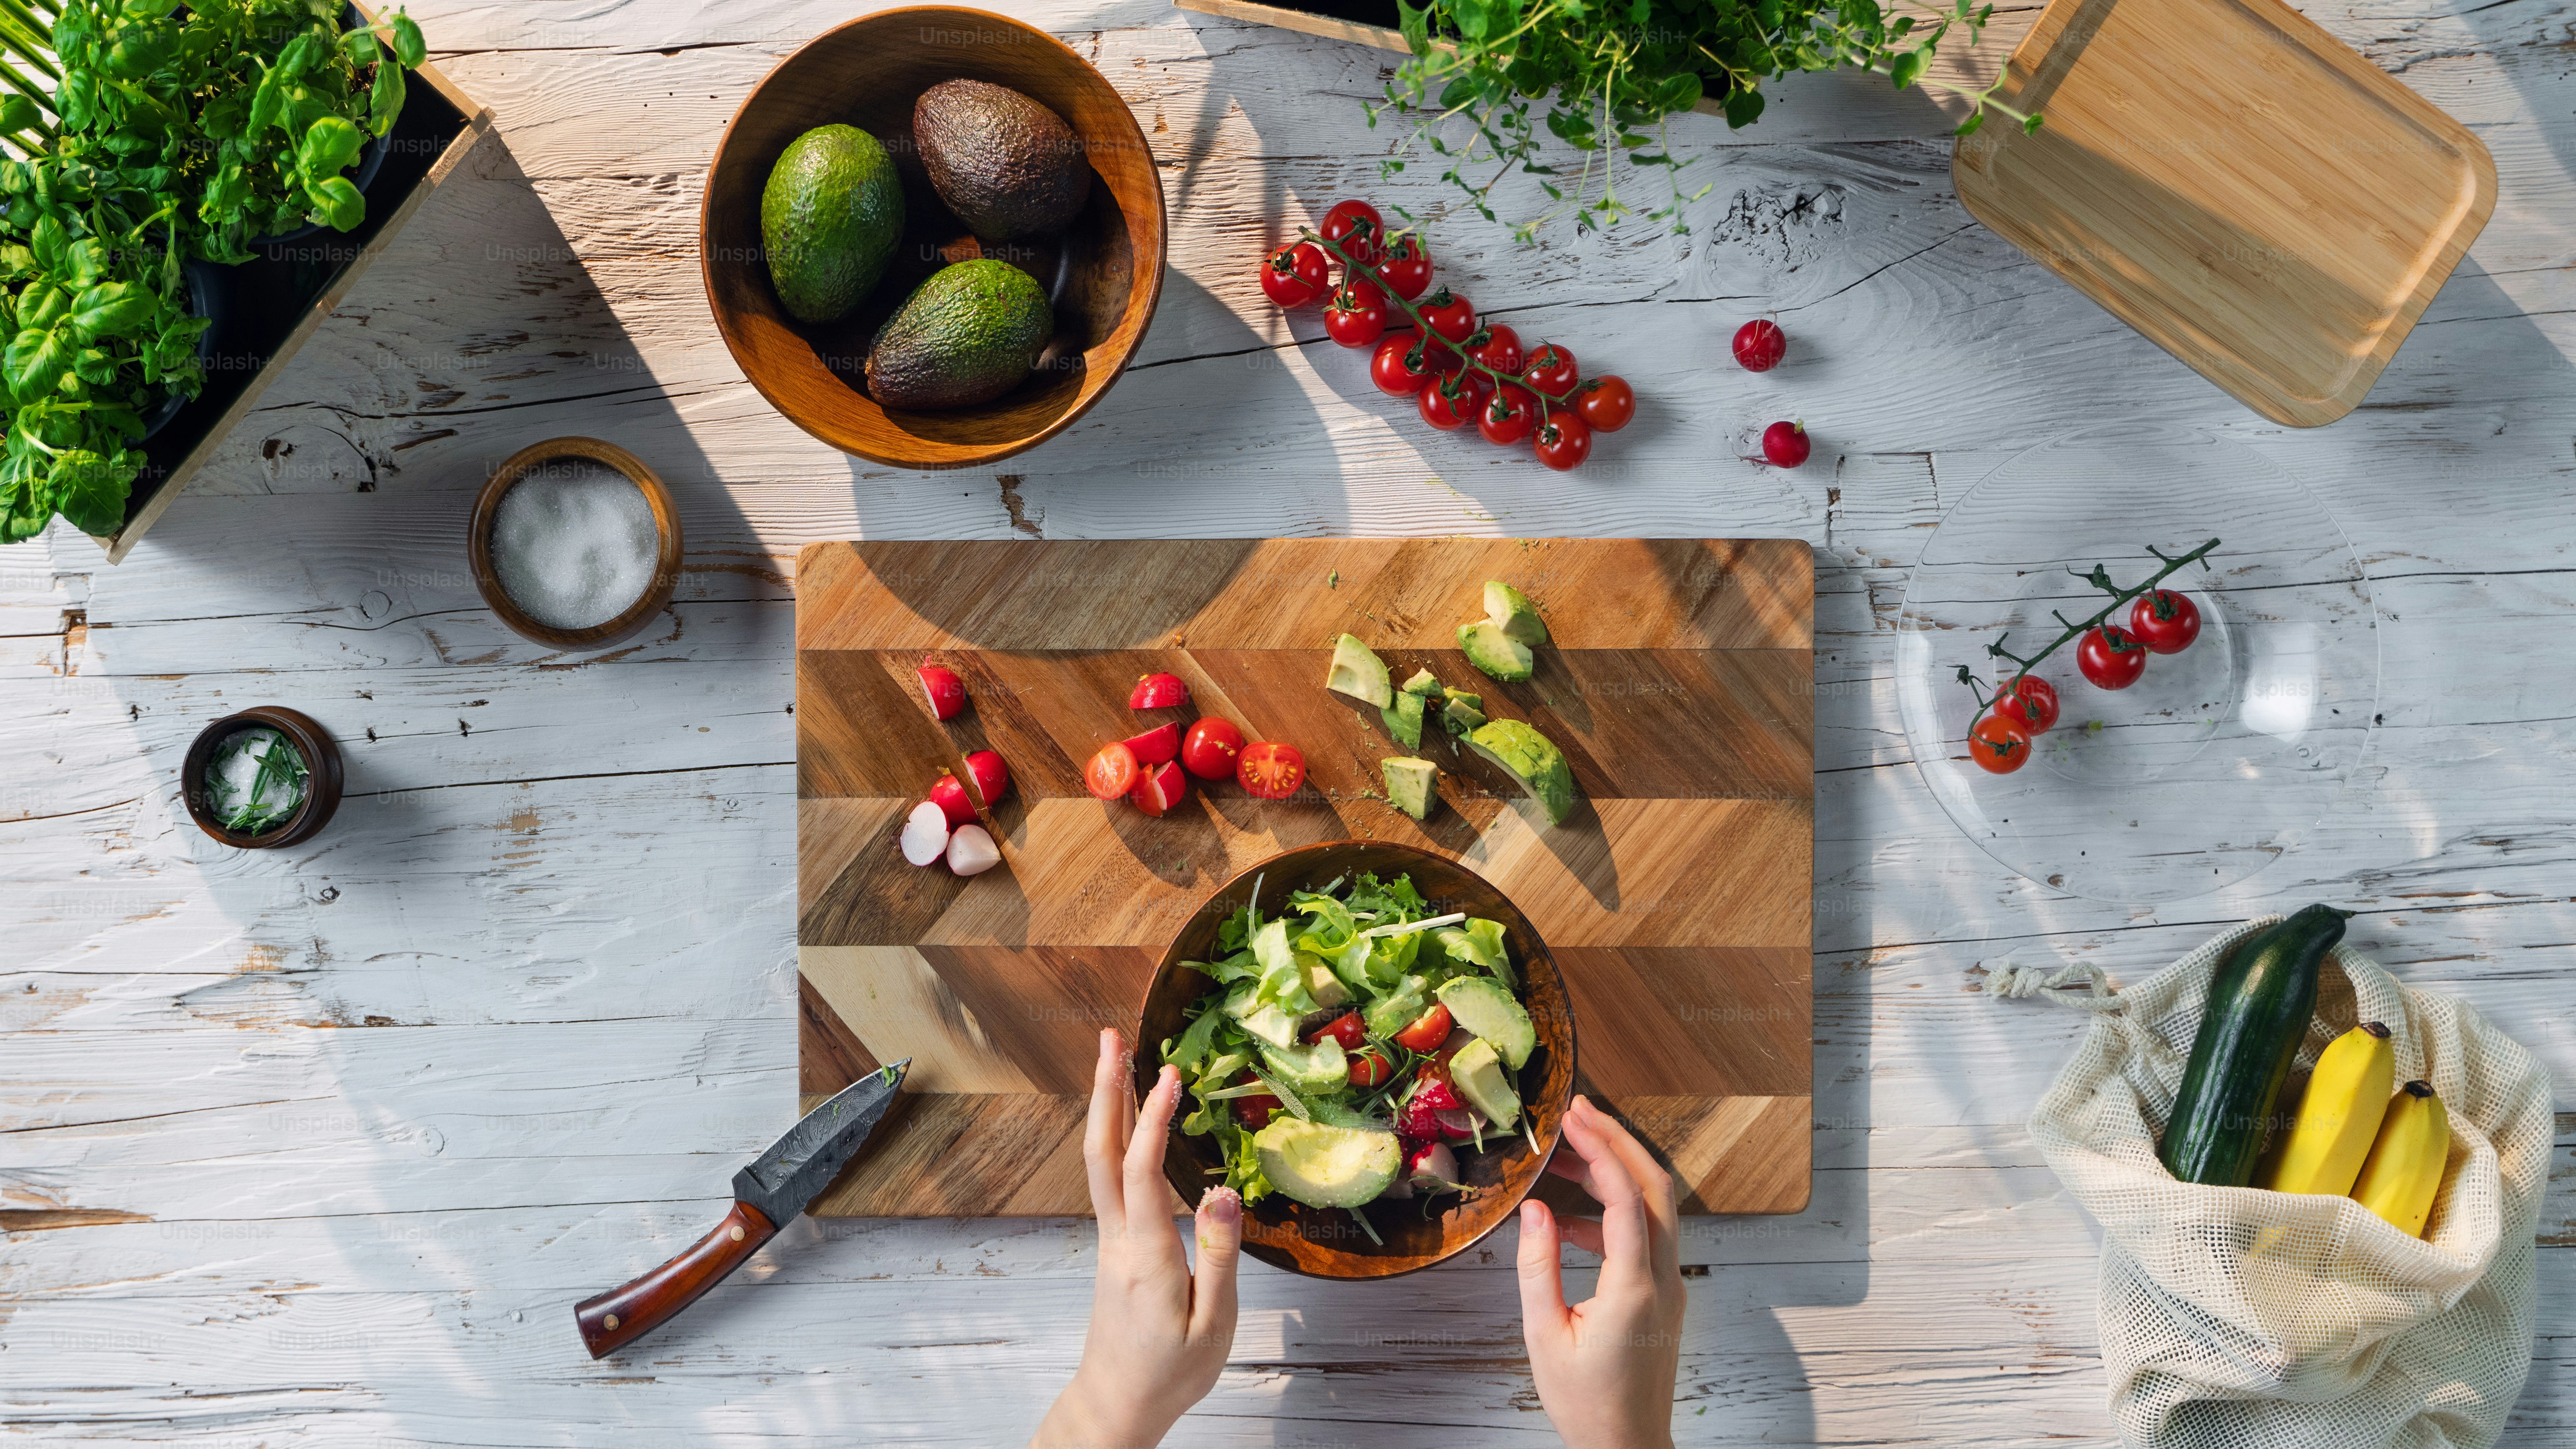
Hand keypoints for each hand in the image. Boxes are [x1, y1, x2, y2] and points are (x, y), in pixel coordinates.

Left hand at [1031, 1029, 1242, 1448]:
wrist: (1115, 1406)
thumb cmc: (1168, 1372)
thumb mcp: (1210, 1325)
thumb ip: (1218, 1256)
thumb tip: (1221, 1191)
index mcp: (1143, 1256)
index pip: (1142, 1172)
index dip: (1152, 1118)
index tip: (1170, 1073)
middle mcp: (1117, 1239)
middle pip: (1100, 1152)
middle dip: (1105, 1090)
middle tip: (1110, 1037)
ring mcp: (1109, 1241)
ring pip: (1098, 1162)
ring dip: (1105, 1107)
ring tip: (1116, 1060)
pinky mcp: (1114, 1247)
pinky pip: (1108, 1179)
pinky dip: (1114, 1138)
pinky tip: (1127, 1121)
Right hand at [1517, 1095, 1685, 1448]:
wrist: (1626, 1447)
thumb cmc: (1585, 1402)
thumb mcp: (1544, 1334)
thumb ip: (1537, 1266)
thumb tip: (1535, 1209)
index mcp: (1635, 1287)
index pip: (1626, 1198)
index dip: (1601, 1149)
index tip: (1572, 1118)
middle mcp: (1664, 1279)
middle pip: (1655, 1188)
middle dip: (1619, 1141)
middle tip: (1580, 1112)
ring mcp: (1670, 1285)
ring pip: (1657, 1208)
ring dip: (1619, 1172)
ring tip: (1570, 1156)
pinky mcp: (1664, 1294)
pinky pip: (1649, 1235)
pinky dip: (1616, 1211)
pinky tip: (1572, 1219)